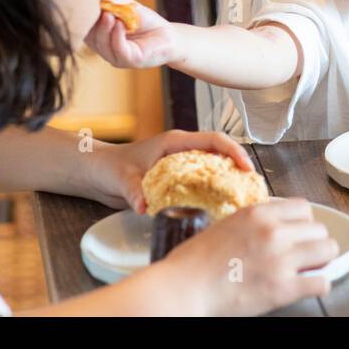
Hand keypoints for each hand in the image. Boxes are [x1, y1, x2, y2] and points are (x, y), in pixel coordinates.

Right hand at [86, 0, 183, 69]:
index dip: (82, 17)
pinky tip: (120, 25)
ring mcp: (115, 57)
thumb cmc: (146, 22)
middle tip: (98, 9)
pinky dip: (117, 36)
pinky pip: (118, 49)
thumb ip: (114, 2)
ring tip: (109, 15)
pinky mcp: (129, 61)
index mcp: (100, 36)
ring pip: (102, 44)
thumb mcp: (127, 7)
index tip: (85, 2)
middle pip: (89, 37)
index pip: (83, 28)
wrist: (169, 35)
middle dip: (91, 22)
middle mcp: (104, 48)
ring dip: (104, 28)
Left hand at [88, 130, 253, 212]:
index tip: (247, 168)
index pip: (213, 140)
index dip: (234, 152)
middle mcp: (182, 151)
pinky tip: (219, 207)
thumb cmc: (109, 167)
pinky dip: (213, 191)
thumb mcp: (122, 179)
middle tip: (252, 189)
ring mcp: (181, 164)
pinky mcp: (177, 178)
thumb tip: (145, 208)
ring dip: (229, 180)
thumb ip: (134, 191)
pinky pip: (202, 181)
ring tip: (242, 199)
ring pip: (213, 167)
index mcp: (175, 142)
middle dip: (238, 168)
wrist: (96, 172)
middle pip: (220, 153)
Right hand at [138, 198, 338, 315]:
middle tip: (304, 254)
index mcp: (258, 213)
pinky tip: (308, 286)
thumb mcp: (225, 226)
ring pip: (328, 250)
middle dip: (314, 242)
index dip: (303, 223)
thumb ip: (252, 223)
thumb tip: (270, 228)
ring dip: (321, 260)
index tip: (299, 234)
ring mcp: (280, 259)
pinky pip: (321, 282)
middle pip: (319, 228)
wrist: (183, 289)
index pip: (303, 207)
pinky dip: (318, 285)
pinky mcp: (282, 288)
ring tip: (310, 268)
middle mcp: (273, 232)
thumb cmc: (193, 263)